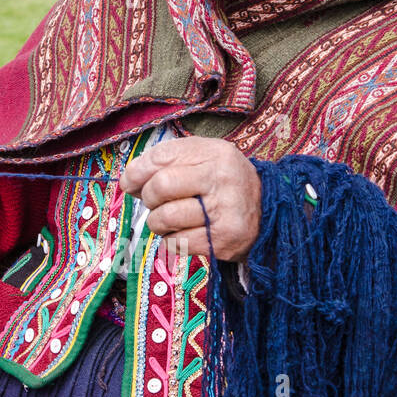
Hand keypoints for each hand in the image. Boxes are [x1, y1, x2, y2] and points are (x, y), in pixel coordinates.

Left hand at [120, 135, 260, 260]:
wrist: (269, 214)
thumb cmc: (224, 184)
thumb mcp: (204, 160)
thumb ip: (167, 162)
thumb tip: (127, 182)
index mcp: (215, 153)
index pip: (162, 157)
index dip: (137, 171)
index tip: (129, 183)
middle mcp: (222, 179)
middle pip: (161, 187)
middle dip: (148, 198)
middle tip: (155, 203)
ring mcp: (224, 212)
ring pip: (165, 218)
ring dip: (157, 223)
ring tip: (169, 220)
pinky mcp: (222, 241)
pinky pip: (176, 243)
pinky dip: (171, 240)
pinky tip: (183, 233)